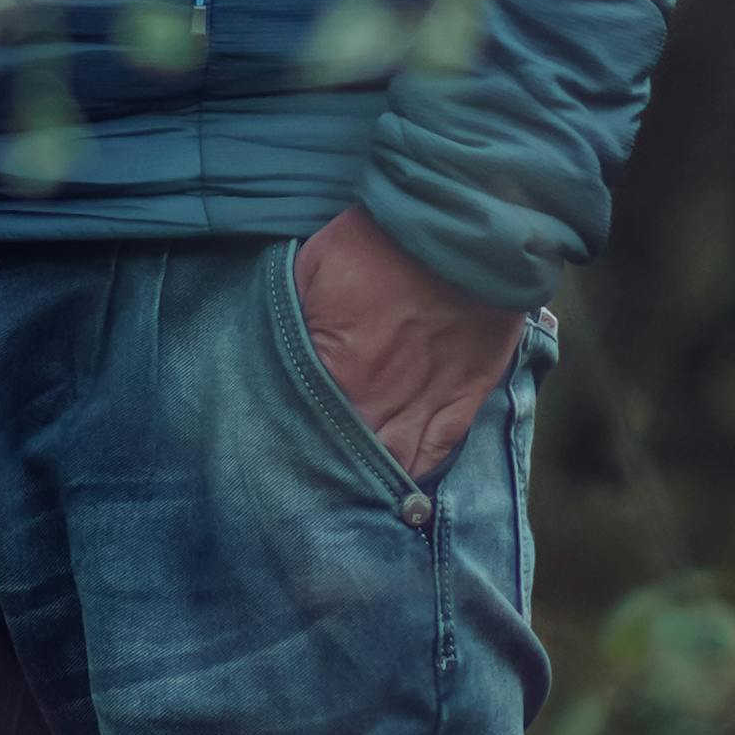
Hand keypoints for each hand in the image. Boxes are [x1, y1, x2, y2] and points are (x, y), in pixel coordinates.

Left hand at [294, 200, 523, 490]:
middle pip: (346, 455)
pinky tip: (403, 495)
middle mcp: (379, 399)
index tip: (273, 463)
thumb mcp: (314, 266)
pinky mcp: (464, 398)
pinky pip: (437, 453)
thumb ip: (293, 315)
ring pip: (393, 464)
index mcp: (335, 370)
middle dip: (327, 475)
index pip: (303, 426)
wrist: (464, 230)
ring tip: (352, 505)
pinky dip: (418, 476)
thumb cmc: (384, 240)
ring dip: (372, 485)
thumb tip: (270, 349)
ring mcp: (425, 402)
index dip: (289, 446)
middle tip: (305, 501)